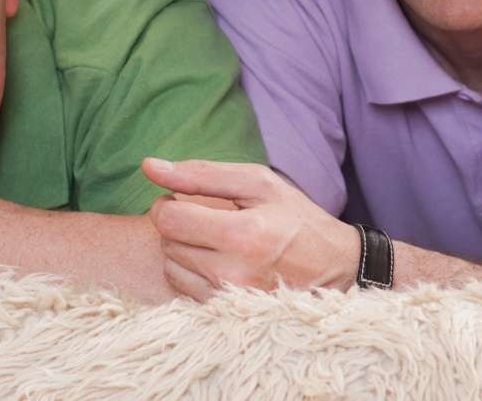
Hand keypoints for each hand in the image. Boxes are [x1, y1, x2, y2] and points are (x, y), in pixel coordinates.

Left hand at [143, 157, 356, 298]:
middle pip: (167, 242)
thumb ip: (201, 174)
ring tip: (214, 239)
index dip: (169, 202)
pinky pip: (181, 288)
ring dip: (182, 247)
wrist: (332, 267)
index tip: (185, 199)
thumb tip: (149, 166)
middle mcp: (232, 272)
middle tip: (207, 218)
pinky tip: (215, 260)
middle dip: (178, 223)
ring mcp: (227, 299)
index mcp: (243, 233)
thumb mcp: (258, 183)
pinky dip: (190, 270)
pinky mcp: (224, 314)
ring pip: (170, 265)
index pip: (169, 218)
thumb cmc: (295, 218)